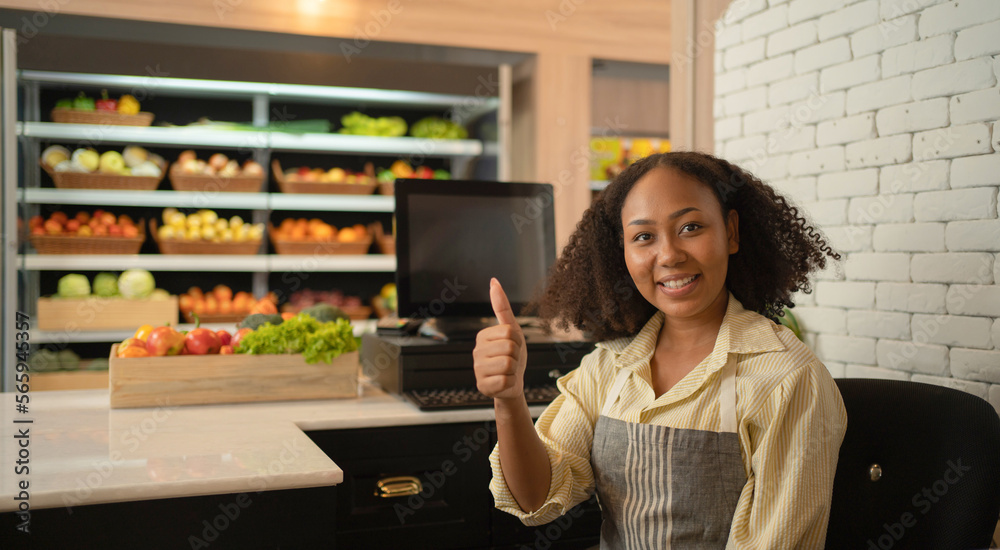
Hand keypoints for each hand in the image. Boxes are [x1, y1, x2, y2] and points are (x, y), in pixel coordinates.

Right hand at [473, 278, 526, 400]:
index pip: (510, 332)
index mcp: (482, 336)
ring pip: (508, 364)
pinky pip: (505, 380)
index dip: (518, 341)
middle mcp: (476, 351)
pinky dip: (511, 382)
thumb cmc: (513, 356)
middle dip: (517, 356)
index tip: (513, 347)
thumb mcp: (512, 330)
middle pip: (510, 348)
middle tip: (511, 361)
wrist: (513, 384)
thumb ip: (502, 307)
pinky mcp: (482, 386)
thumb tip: (494, 281)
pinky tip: (504, 382)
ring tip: (508, 371)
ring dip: (514, 370)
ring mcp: (477, 370)